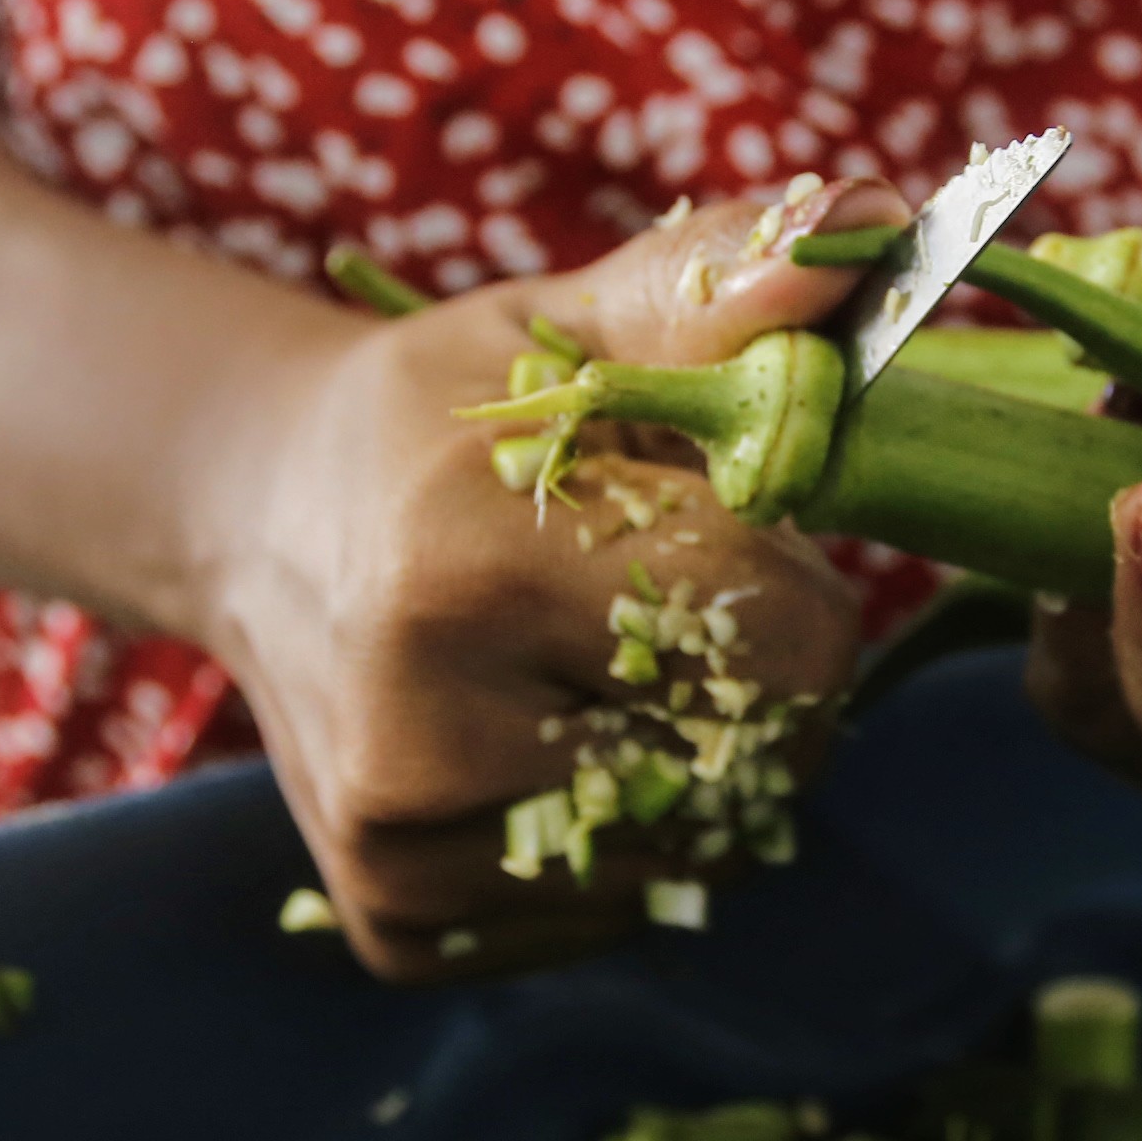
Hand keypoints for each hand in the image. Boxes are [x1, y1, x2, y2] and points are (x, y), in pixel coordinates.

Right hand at [207, 181, 905, 980]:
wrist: (255, 521)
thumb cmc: (442, 418)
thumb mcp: (572, 331)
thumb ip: (731, 286)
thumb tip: (886, 217)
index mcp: (473, 564)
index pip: (789, 646)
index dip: (799, 590)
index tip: (728, 539)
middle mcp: (422, 727)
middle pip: (752, 762)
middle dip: (756, 686)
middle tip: (668, 611)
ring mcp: (403, 847)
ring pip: (693, 850)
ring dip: (696, 770)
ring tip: (601, 673)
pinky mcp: (397, 924)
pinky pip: (611, 914)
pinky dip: (620, 842)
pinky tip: (543, 745)